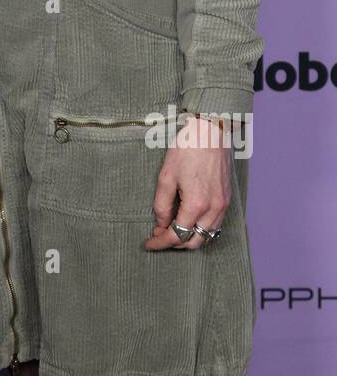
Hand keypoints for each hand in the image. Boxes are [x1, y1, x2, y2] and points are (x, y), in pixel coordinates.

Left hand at [144, 116, 231, 250]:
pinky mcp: (227, 199)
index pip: (176, 235)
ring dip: (189, 239)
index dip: (160, 243)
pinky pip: (216, 225)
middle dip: (175, 244)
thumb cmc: (187, 149)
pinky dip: (202, 230)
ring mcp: (223, 205)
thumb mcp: (166, 176)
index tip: (148, 243)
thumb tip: (160, 225)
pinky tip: (189, 223)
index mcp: (196, 204)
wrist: (210, 131)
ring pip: (207, 236)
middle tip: (159, 237)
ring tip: (172, 231)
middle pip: (194, 242)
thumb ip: (162, 205)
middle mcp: (214, 209)